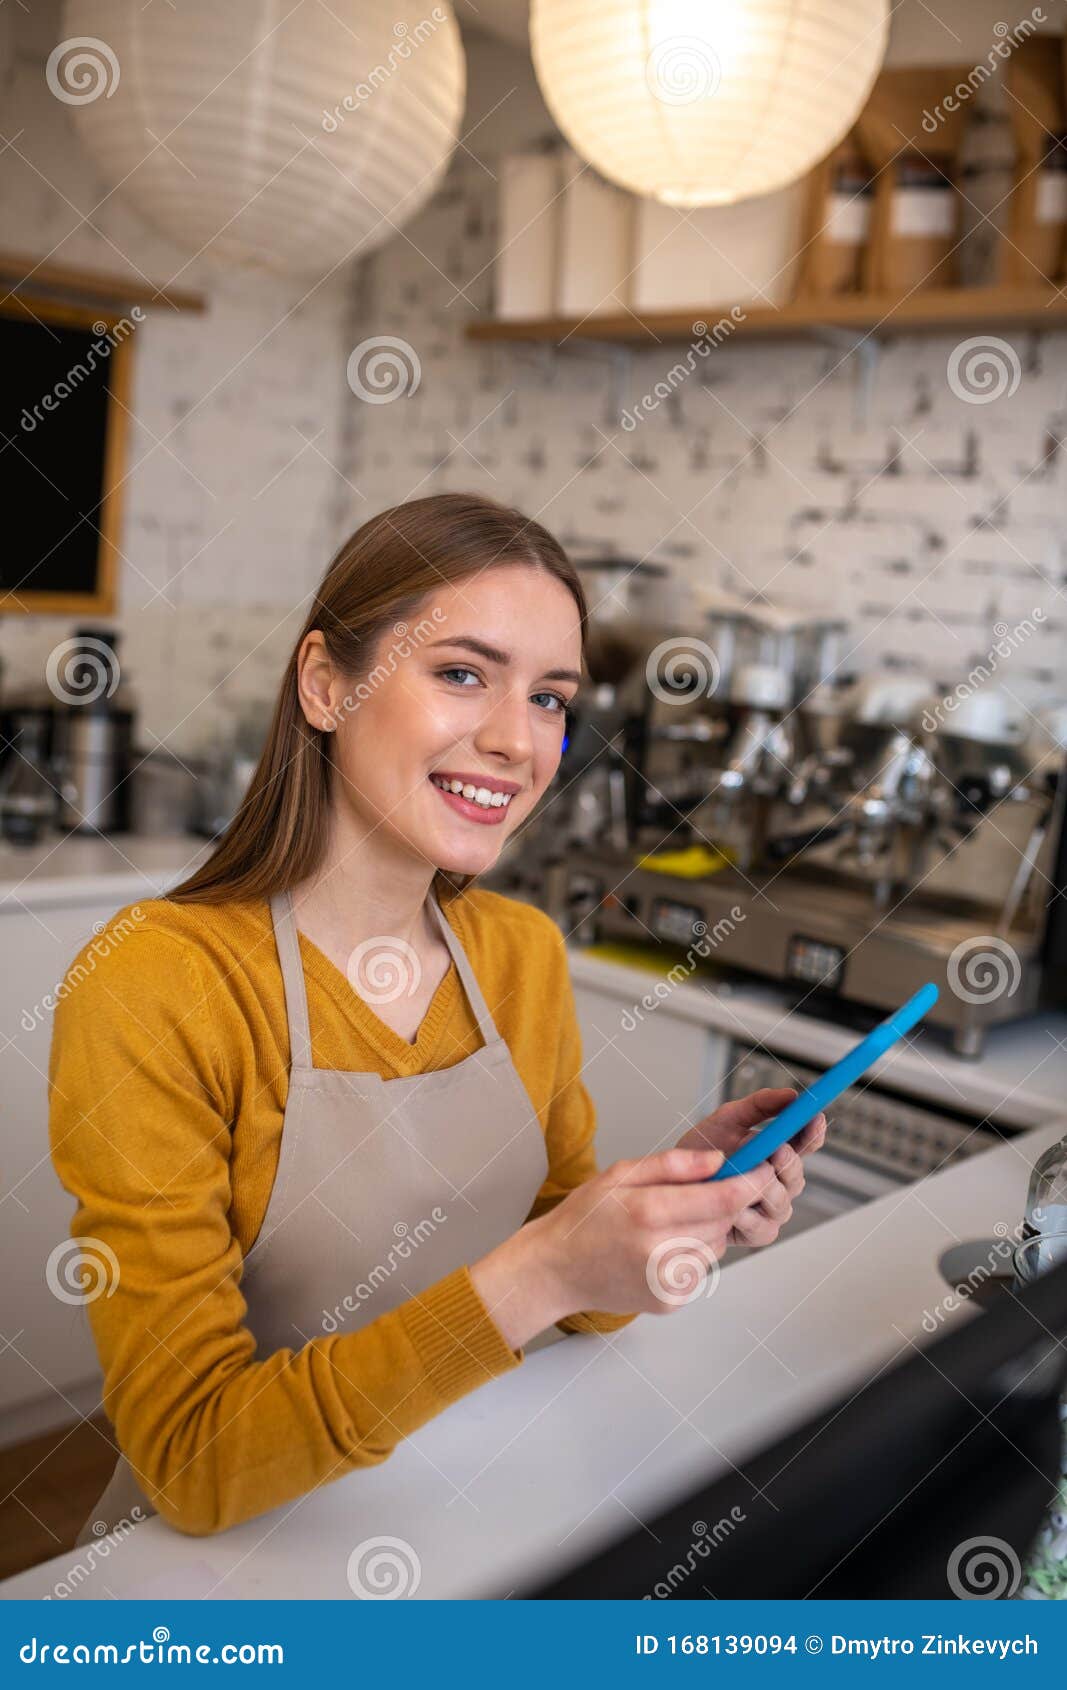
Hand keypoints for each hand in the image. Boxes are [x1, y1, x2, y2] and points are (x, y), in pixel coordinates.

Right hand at [528, 1145, 781, 1320]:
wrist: (556, 1270)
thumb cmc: (584, 1218)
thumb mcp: (620, 1174)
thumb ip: (672, 1164)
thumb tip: (719, 1160)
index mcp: (647, 1212)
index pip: (723, 1198)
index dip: (752, 1182)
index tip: (764, 1169)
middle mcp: (659, 1251)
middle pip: (724, 1221)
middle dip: (723, 1203)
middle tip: (695, 1194)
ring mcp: (666, 1282)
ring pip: (715, 1245)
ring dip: (705, 1230)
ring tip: (666, 1224)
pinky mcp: (670, 1301)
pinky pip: (701, 1269)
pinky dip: (691, 1254)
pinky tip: (659, 1249)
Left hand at [675, 1086, 826, 1248]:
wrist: (672, 1182)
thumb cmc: (702, 1150)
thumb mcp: (727, 1119)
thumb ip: (760, 1105)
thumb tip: (789, 1095)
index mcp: (778, 1153)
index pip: (806, 1143)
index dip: (813, 1131)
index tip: (814, 1116)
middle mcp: (779, 1182)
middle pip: (797, 1175)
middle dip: (789, 1162)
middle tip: (777, 1149)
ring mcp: (770, 1209)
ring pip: (782, 1202)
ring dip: (766, 1189)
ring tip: (748, 1176)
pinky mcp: (756, 1232)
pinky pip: (762, 1228)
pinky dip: (749, 1217)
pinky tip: (735, 1208)